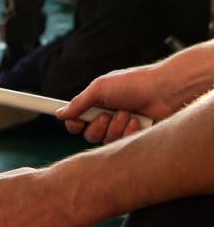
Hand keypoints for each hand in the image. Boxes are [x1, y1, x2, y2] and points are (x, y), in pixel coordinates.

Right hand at [56, 65, 173, 143]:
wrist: (166, 90)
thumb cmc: (135, 83)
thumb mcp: (100, 88)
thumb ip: (78, 102)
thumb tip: (60, 113)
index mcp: (96, 103)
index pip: (76, 120)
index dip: (73, 123)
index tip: (75, 122)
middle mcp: (106, 116)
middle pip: (88, 134)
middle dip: (97, 126)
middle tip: (106, 114)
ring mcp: (120, 127)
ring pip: (104, 141)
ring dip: (114, 127)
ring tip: (127, 113)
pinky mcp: (133, 136)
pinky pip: (120, 143)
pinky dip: (127, 132)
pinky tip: (137, 121)